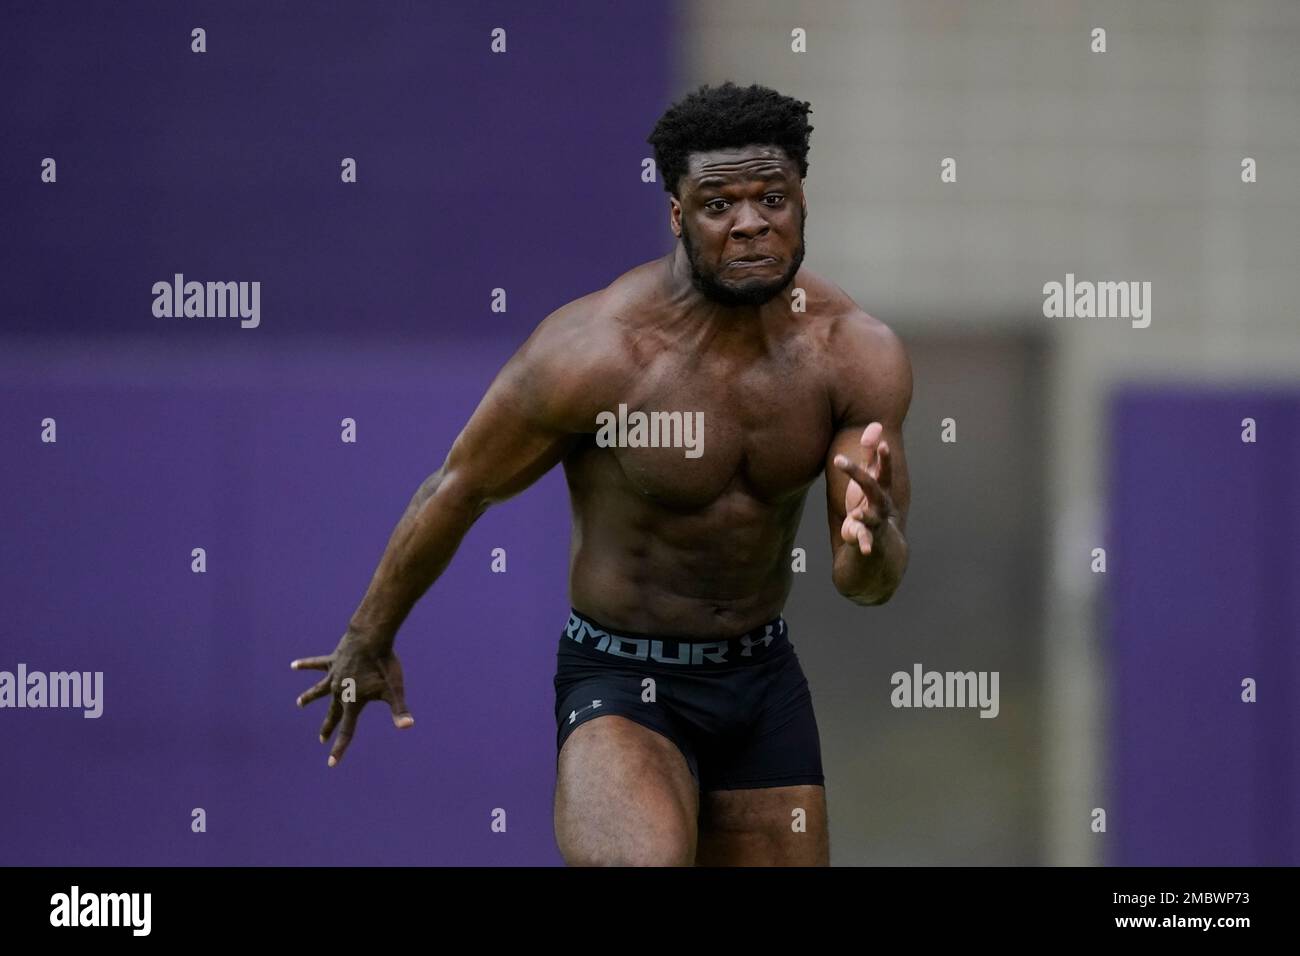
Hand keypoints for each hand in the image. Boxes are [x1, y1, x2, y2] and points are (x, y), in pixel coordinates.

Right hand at [291, 630, 413, 766]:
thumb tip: (407, 726)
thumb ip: (399, 709)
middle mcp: (339, 691)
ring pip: (318, 690)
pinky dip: (305, 665)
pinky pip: (316, 664)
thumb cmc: (384, 664)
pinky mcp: (333, 660)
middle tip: (321, 739)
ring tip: (299, 703)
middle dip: (328, 727)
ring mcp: (334, 675)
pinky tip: (294, 665)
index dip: (339, 748)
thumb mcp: (394, 689)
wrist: (371, 637)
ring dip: (309, 697)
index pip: (347, 730)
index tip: (331, 763)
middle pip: (333, 714)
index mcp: (353, 702)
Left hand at [832, 421, 895, 556]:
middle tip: (838, 459)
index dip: (882, 456)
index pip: (882, 469)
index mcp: (881, 488)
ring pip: (871, 516)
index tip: (881, 442)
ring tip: (855, 514)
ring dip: (864, 514)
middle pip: (872, 487)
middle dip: (858, 474)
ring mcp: (875, 521)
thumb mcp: (871, 479)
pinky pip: (866, 540)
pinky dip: (864, 543)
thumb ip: (872, 454)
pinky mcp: (867, 538)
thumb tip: (875, 425)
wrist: (882, 544)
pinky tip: (862, 548)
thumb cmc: (873, 503)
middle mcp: (881, 503)